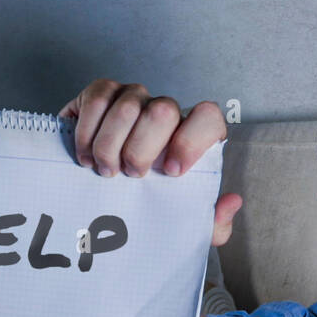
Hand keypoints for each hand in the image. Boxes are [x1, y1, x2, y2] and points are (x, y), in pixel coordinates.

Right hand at [58, 79, 242, 245]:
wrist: (101, 205)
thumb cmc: (148, 207)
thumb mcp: (181, 223)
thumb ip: (212, 222)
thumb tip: (231, 201)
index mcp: (190, 136)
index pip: (206, 118)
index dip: (190, 141)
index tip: (171, 173)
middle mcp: (165, 110)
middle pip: (163, 110)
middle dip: (143, 148)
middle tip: (131, 176)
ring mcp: (133, 97)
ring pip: (128, 107)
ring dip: (111, 145)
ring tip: (105, 171)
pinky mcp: (101, 93)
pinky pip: (97, 100)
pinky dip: (88, 132)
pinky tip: (85, 157)